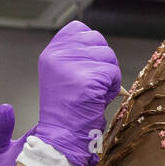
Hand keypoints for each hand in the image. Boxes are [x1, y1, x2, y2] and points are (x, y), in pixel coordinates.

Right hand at [32, 21, 121, 165]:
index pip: (80, 29)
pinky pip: (113, 75)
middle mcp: (59, 54)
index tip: (87, 68)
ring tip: (93, 93)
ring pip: (109, 57)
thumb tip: (100, 48)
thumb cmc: (67, 111)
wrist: (61, 136)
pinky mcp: (88, 78)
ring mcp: (72, 65)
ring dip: (108, 77)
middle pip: (98, 41)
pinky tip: (97, 100)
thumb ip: (76, 56)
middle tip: (90, 85)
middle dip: (102, 63)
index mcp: (51, 51)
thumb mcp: (63, 74)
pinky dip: (111, 89)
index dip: (91, 47)